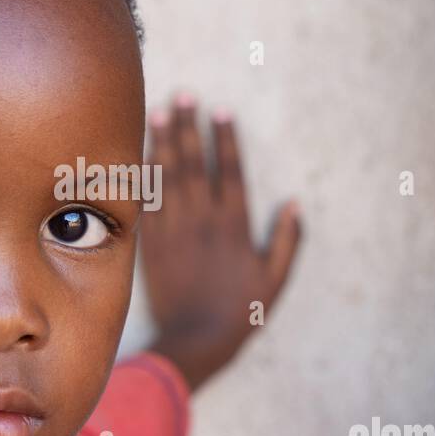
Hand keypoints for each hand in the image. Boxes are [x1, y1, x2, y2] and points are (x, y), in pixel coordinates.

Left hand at [140, 92, 302, 390]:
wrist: (195, 340)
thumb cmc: (240, 312)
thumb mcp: (275, 280)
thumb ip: (287, 241)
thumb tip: (295, 204)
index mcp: (233, 226)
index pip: (228, 171)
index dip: (224, 139)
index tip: (220, 111)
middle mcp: (202, 221)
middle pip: (193, 163)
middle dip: (188, 127)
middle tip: (184, 95)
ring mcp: (173, 230)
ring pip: (166, 176)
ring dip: (162, 141)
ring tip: (159, 111)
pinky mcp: (150, 243)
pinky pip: (146, 202)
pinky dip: (143, 176)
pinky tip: (139, 153)